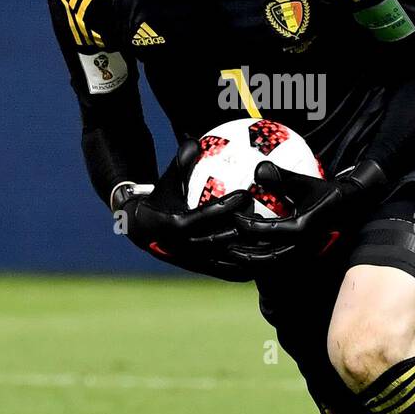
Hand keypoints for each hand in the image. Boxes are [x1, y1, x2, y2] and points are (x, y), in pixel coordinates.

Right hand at [114, 139, 253, 276]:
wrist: (142, 230)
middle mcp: (183, 247)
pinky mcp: (201, 270)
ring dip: (249, 254)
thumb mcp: (167, 180)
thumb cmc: (160, 199)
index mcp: (173, 225)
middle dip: (242, 228)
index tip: (245, 195)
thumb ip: (180, 163)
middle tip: (263, 214)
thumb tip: (194, 140)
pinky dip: (246, 270)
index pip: (202, 216)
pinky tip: (266, 262)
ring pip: (225, 261)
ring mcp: (193, 261)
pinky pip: (227, 273)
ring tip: (272, 242)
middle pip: (218, 240)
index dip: (224, 208)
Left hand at [228, 159, 386, 266]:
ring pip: (273, 266)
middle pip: (269, 258)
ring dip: (252, 262)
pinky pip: (279, 266)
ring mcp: (305, 255)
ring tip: (233, 255)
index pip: (270, 230)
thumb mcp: (304, 182)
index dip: (249, 226)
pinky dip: (262, 264)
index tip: (233, 218)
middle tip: (225, 247)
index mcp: (305, 226)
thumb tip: (258, 169)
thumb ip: (281, 177)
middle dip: (245, 255)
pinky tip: (249, 256)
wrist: (354, 208)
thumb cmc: (327, 192)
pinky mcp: (304, 259)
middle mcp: (305, 245)